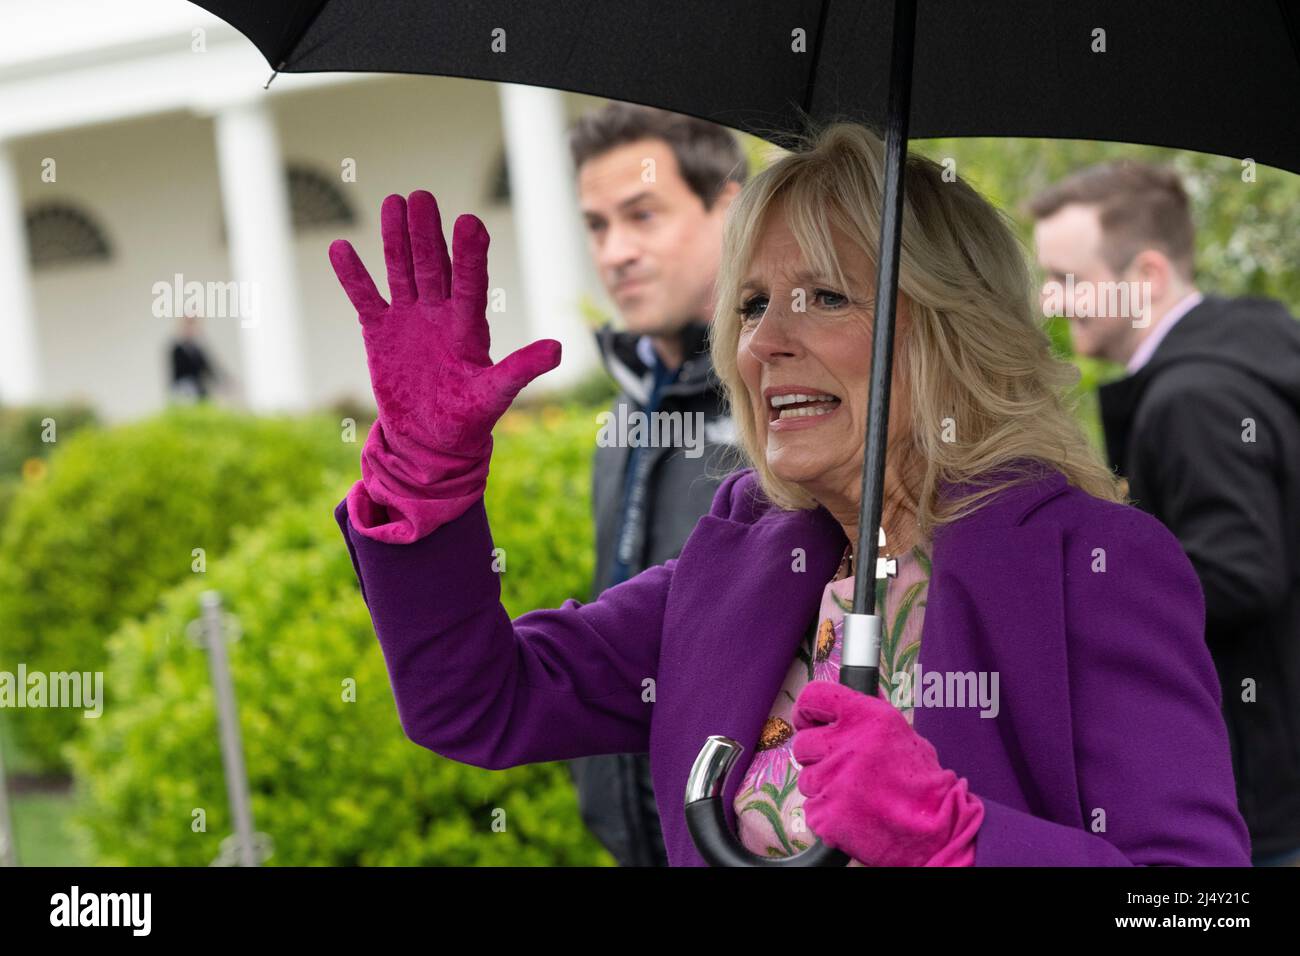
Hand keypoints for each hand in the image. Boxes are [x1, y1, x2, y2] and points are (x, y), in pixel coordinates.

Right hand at [329, 191, 561, 542]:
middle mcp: (440, 312)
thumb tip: (558, 348)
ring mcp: (409, 318)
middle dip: (427, 233)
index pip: (470, 282)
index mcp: (469, 325)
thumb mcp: (495, 396)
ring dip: (396, 239)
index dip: (469, 254)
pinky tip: (340, 249)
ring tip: (393, 202)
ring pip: (401, 270)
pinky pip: (365, 298)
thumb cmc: (468, 420)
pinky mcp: (379, 331)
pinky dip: (353, 277)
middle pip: (433, 266)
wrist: (430, 439)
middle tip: (423, 197)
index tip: (470, 221)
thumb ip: (521, 370)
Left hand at [791, 680, 983, 865]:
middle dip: (816, 756)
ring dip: (823, 786)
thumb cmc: (923, 784)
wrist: (935, 830)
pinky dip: (827, 813)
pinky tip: (853, 813)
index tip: (808, 721)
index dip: (806, 711)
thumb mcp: (902, 733)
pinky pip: (812, 808)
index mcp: (866, 717)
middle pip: (802, 743)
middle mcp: (845, 745)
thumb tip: (850, 696)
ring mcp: (832, 781)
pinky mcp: (825, 813)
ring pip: (806, 778)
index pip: (813, 696)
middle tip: (841, 767)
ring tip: (855, 794)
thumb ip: (869, 715)